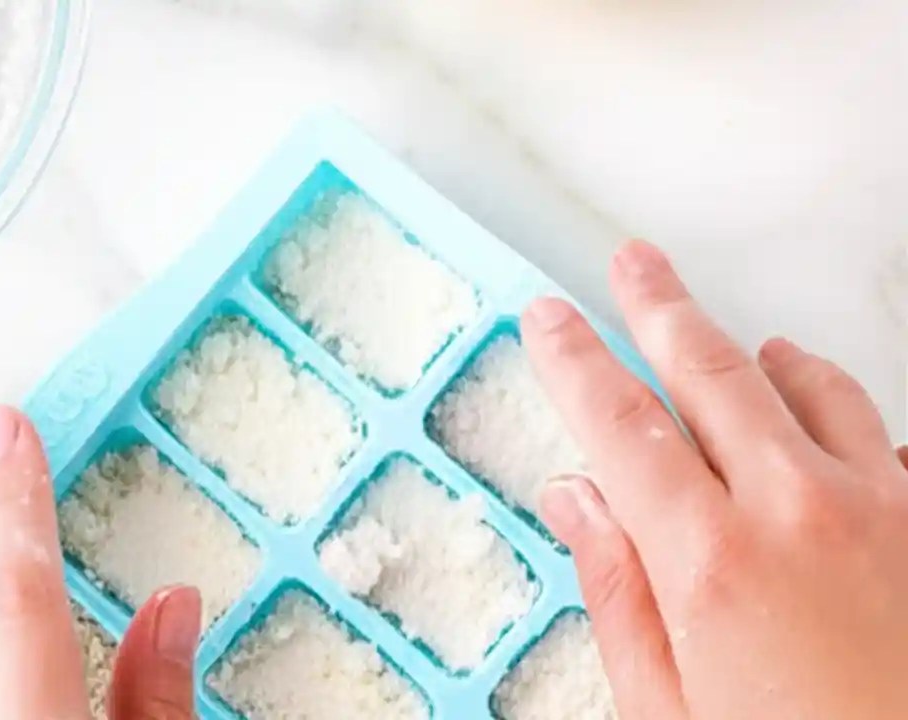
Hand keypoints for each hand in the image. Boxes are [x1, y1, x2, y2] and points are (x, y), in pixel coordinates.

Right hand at [524, 241, 907, 719]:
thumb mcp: (669, 709)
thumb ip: (618, 593)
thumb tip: (578, 503)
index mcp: (711, 561)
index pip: (620, 424)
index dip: (574, 360)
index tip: (549, 319)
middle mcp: (800, 512)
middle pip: (712, 370)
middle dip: (661, 306)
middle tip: (634, 266)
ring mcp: (885, 510)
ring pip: (810, 385)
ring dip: (759, 355)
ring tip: (739, 344)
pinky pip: (886, 433)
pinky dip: (841, 412)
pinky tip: (827, 424)